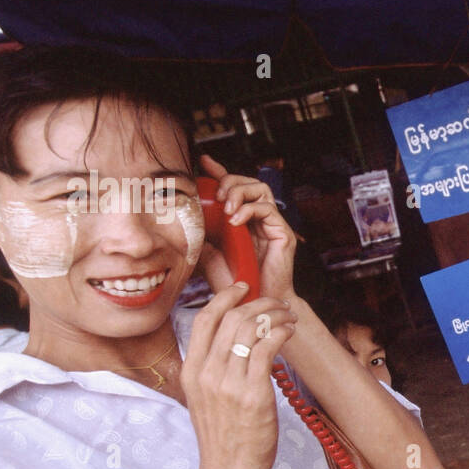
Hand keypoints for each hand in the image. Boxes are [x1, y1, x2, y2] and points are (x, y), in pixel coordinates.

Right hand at [181, 284, 297, 468]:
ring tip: (288, 317)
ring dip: (275, 315)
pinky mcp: (253, 394)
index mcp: (191, 371)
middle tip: (277, 303)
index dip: (224, 297)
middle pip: (230, 318)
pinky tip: (289, 332)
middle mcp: (206, 374)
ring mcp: (229, 384)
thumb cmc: (223, 436)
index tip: (243, 288)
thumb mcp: (204, 398)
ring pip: (251, 329)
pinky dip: (281, 332)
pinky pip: (268, 348)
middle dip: (258, 302)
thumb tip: (231, 340)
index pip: (203, 319)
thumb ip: (212, 369)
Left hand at [197, 154, 296, 303]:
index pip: (234, 189)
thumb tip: (185, 216)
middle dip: (231, 181)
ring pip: (261, 189)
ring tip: (227, 208)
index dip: (220, 172)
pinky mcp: (283, 234)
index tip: (203, 162)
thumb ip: (202, 234)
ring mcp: (272, 226)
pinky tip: (236, 221)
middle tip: (216, 195)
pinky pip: (268, 208)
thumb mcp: (209, 254)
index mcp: (242, 222)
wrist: (253, 306)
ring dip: (240, 192)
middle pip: (250, 182)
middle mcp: (258, 221)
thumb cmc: (235, 285)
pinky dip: (250, 209)